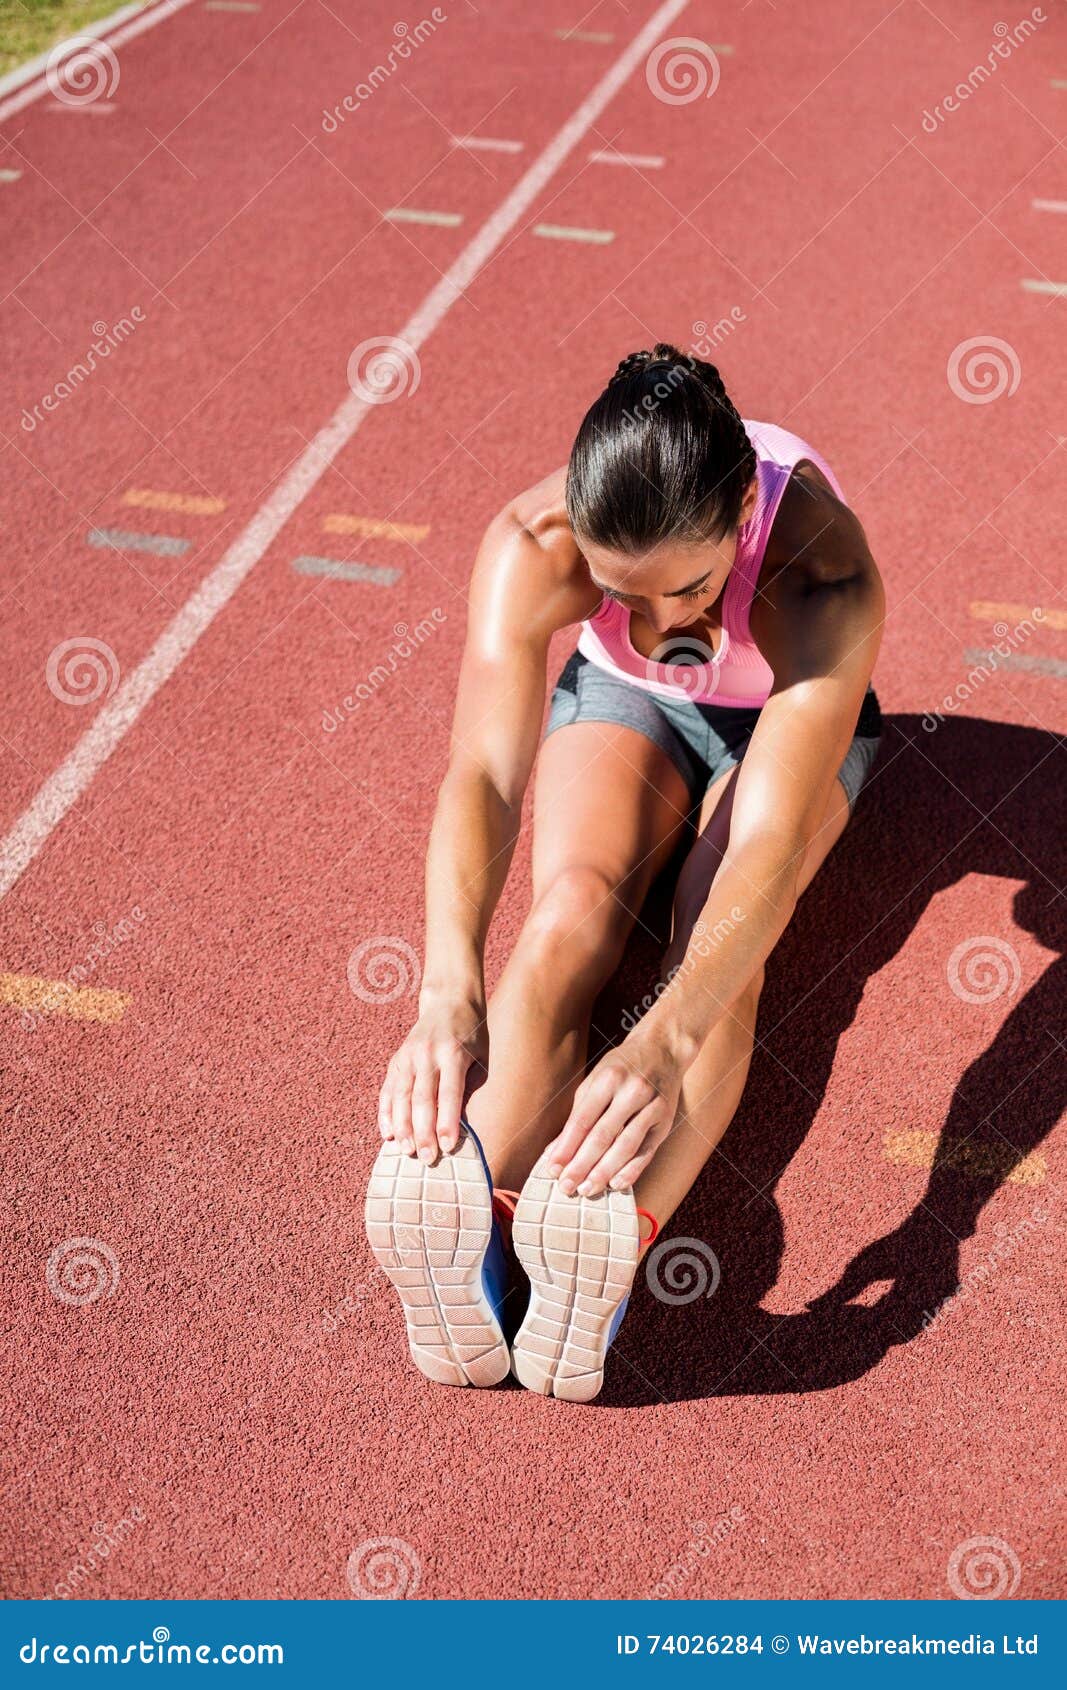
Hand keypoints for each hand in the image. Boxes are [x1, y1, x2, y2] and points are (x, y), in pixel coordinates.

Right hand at [378, 996, 487, 1160]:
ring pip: (401, 1097)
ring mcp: (408, 1056)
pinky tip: (388, 1134)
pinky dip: (386, 1113)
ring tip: (405, 1151)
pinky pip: (387, 1090)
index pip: (449, 1094)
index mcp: (453, 1054)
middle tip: (426, 1158)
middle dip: (423, 1132)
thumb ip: (469, 1088)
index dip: (447, 1122)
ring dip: (402, 1127)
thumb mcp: (481, 1058)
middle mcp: (427, 1055)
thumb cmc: (473, 1036)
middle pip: (422, 1099)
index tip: (448, 1147)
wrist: (449, 1003)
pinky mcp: (396, 1060)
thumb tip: (458, 1126)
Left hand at [544, 1032, 683, 1196]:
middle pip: (602, 1136)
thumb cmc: (622, 1066)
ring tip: (587, 1189)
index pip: (582, 1120)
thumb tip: (557, 1149)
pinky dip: (631, 1169)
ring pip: (625, 1146)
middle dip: (581, 1165)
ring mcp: (651, 1106)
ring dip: (604, 1172)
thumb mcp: (596, 1079)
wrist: (663, 1048)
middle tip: (566, 1187)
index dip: (566, 1147)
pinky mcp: (665, 1120)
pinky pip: (646, 1150)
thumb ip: (578, 1113)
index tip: (553, 1169)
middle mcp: (631, 1091)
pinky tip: (616, 1183)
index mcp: (608, 1079)